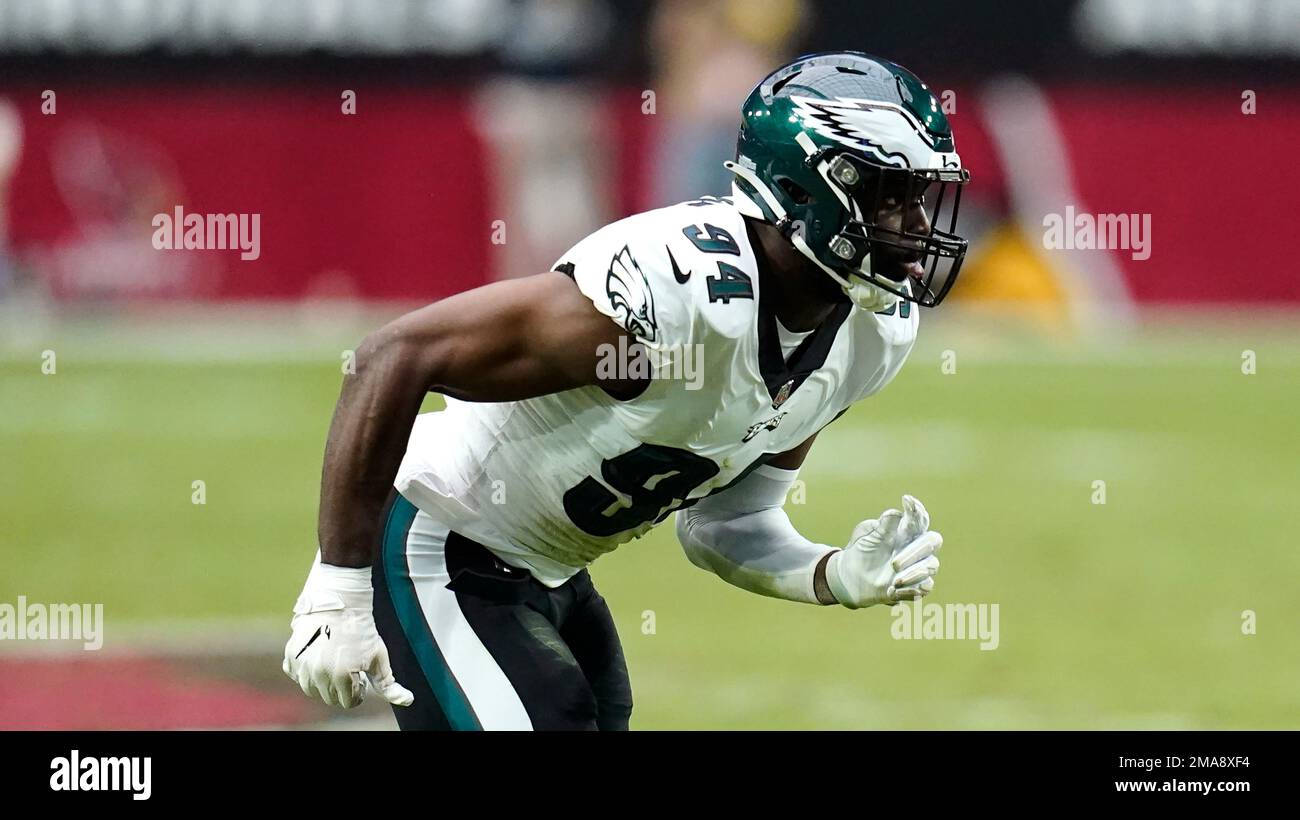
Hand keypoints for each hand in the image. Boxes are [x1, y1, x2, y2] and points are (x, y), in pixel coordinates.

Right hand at [281, 553, 413, 708]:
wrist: (340, 600)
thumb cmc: (362, 629)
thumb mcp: (379, 656)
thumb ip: (390, 685)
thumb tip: (408, 701)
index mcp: (342, 676)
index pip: (349, 702)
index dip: (358, 690)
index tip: (362, 676)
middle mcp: (319, 674)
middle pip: (331, 698)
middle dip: (342, 687)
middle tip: (350, 667)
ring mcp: (303, 665)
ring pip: (312, 690)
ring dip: (324, 681)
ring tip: (335, 661)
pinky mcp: (291, 656)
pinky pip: (297, 676)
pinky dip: (306, 671)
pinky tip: (319, 656)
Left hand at [824, 495, 942, 608]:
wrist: (851, 576)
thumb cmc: (862, 549)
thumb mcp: (867, 535)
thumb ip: (883, 526)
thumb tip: (894, 513)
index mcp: (906, 531)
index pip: (919, 519)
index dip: (917, 511)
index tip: (907, 500)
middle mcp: (917, 547)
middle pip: (932, 542)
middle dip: (915, 552)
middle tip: (894, 564)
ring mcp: (919, 567)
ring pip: (931, 566)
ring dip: (914, 574)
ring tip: (894, 581)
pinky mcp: (916, 586)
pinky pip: (924, 589)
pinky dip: (910, 591)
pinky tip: (892, 592)